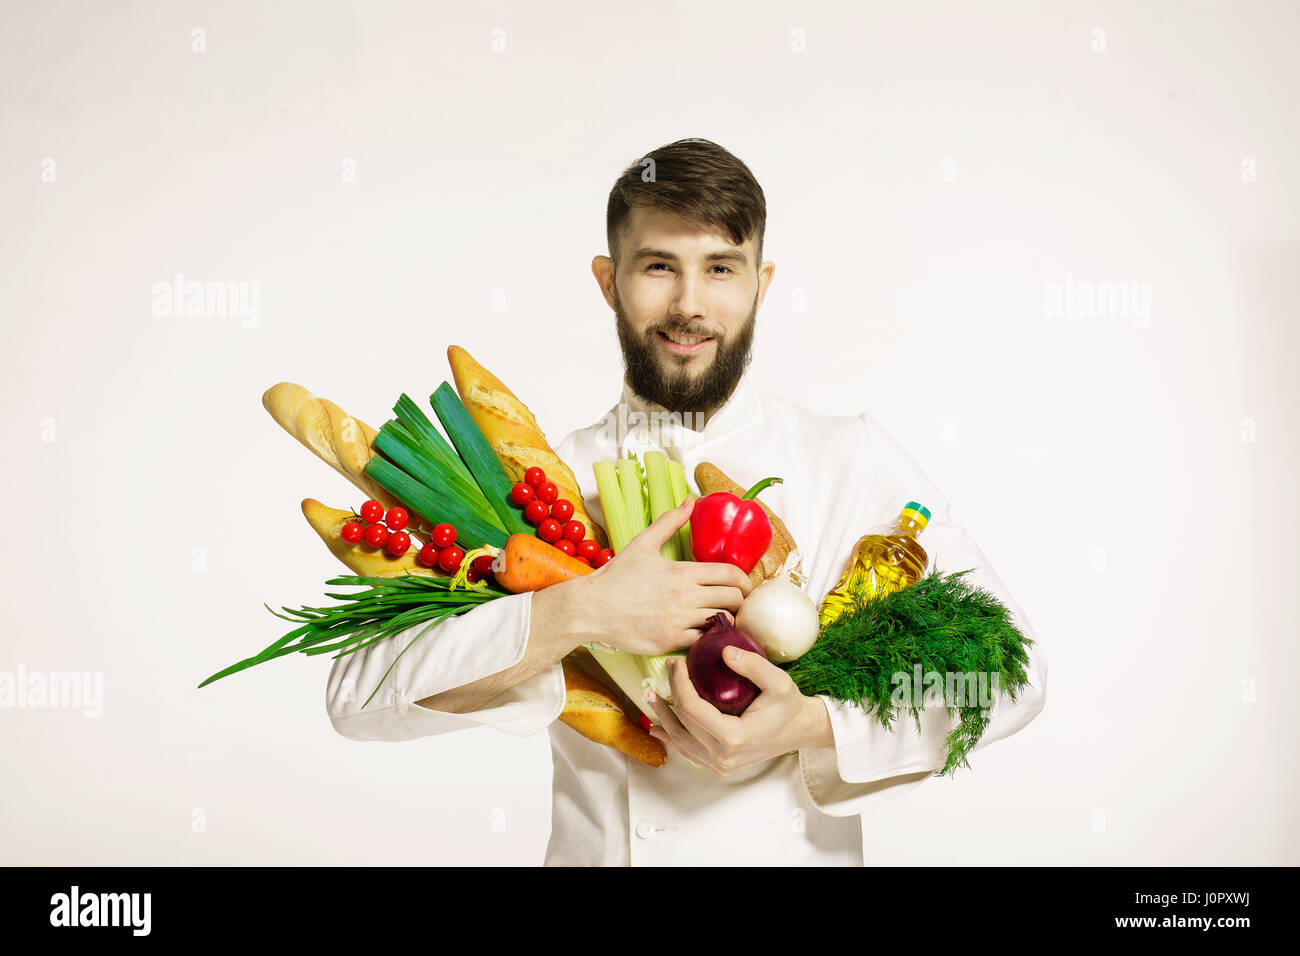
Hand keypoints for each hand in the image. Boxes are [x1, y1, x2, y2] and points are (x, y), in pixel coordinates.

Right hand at [574, 497, 752, 655]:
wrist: (593, 607)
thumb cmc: (617, 577)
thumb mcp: (643, 544)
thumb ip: (669, 523)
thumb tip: (690, 501)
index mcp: (683, 571)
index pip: (732, 575)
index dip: (746, 581)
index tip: (746, 587)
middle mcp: (686, 596)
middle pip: (733, 599)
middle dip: (740, 601)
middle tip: (736, 603)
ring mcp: (679, 620)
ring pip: (722, 622)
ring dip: (726, 620)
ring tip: (722, 619)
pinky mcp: (670, 641)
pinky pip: (702, 641)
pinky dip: (707, 637)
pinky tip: (702, 632)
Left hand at [646, 647, 832, 776]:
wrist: (799, 731)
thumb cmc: (789, 706)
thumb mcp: (779, 681)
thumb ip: (753, 666)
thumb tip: (723, 652)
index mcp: (735, 737)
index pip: (693, 710)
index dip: (679, 684)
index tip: (676, 663)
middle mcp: (724, 757)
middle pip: (683, 725)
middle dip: (668, 696)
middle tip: (664, 671)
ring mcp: (721, 765)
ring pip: (682, 742)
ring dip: (663, 719)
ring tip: (650, 698)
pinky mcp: (720, 767)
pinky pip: (690, 752)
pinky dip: (673, 738)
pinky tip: (658, 728)